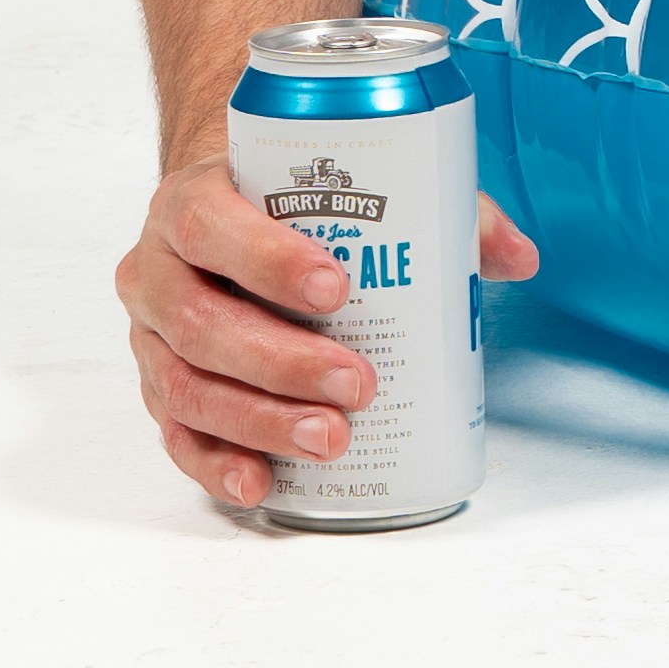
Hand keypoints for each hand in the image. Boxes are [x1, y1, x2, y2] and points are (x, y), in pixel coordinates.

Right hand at [114, 160, 539, 514]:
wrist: (219, 217)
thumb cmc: (284, 206)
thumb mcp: (348, 186)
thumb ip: (435, 209)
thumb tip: (518, 257)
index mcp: (191, 203)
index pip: (212, 227)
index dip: (269, 260)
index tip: (338, 290)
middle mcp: (157, 272)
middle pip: (202, 323)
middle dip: (282, 361)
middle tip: (357, 383)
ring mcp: (150, 339)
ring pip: (187, 387)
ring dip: (261, 420)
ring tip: (332, 438)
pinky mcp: (158, 392)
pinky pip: (177, 436)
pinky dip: (218, 465)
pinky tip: (262, 482)